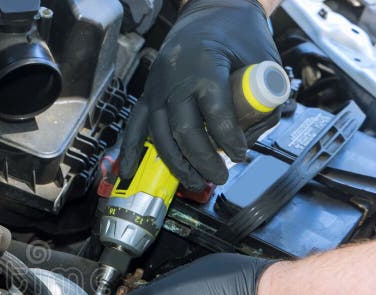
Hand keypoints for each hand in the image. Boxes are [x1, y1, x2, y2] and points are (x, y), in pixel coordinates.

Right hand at [118, 0, 279, 190]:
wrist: (209, 10)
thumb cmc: (237, 33)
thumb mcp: (263, 60)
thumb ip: (263, 102)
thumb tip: (251, 140)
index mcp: (204, 65)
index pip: (215, 113)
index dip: (229, 140)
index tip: (239, 155)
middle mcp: (174, 79)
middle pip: (184, 131)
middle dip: (202, 160)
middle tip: (220, 176)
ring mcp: (156, 88)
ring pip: (160, 135)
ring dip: (176, 163)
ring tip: (194, 181)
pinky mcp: (147, 94)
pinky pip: (135, 127)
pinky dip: (131, 151)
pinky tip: (128, 172)